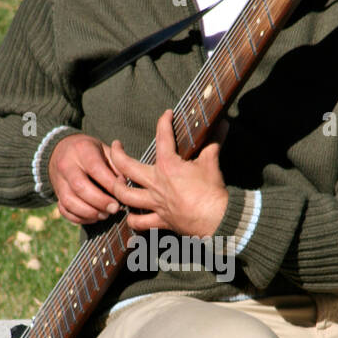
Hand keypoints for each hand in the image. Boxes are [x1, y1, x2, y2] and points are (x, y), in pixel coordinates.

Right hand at [48, 133, 125, 224]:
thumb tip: (125, 185)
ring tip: (105, 214)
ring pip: (69, 201)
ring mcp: (59, 181)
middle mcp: (66, 165)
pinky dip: (80, 218)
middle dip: (100, 201)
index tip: (123, 194)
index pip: (95, 168)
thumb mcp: (105, 150)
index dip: (110, 184)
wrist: (63, 150)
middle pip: (80, 187)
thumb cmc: (91, 152)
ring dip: (89, 213)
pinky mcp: (57, 194)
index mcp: (82, 150)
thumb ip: (118, 165)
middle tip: (115, 208)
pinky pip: (65, 210)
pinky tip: (94, 217)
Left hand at [107, 109, 229, 237]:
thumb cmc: (213, 191)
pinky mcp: (160, 220)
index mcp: (168, 166)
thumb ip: (214, 142)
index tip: (166, 114)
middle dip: (116, 154)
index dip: (164, 122)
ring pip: (125, 196)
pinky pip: (139, 223)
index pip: (163, 137)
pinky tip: (130, 216)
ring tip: (115, 182)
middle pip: (126, 167)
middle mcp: (156, 183)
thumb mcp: (211, 162)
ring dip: (117, 188)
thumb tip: (223, 124)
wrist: (216, 219)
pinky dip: (133, 221)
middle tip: (115, 146)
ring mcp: (155, 203)